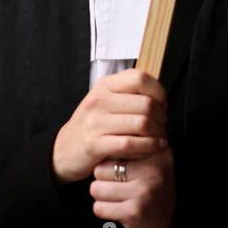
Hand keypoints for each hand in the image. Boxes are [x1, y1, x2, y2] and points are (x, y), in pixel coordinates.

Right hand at [51, 69, 168, 184]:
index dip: (158, 91)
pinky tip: (152, 149)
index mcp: (105, 85)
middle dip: (162, 117)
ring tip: (160, 139)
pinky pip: (130, 144)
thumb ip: (127, 94)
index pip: (140, 77)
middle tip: (163, 126)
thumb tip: (159, 94)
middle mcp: (100, 100)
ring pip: (141, 123)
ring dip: (157, 134)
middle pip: (145, 103)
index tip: (163, 104)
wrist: (63, 150)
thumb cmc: (91, 125)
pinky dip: (147, 148)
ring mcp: (96, 122)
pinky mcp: (95, 145)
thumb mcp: (105, 101)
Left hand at [89, 144, 174, 227]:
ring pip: (97, 188)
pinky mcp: (134, 211)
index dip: (110, 159)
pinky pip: (99, 208)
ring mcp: (144, 190)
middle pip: (101, 167)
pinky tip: (117, 209)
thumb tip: (107, 129)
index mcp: (156, 152)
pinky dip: (103, 210)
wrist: (162, 223)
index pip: (117, 145)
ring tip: (118, 197)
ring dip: (102, 197)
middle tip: (119, 186)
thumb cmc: (149, 188)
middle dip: (103, 180)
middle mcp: (152, 169)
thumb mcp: (149, 162)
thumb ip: (133, 145)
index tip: (117, 166)